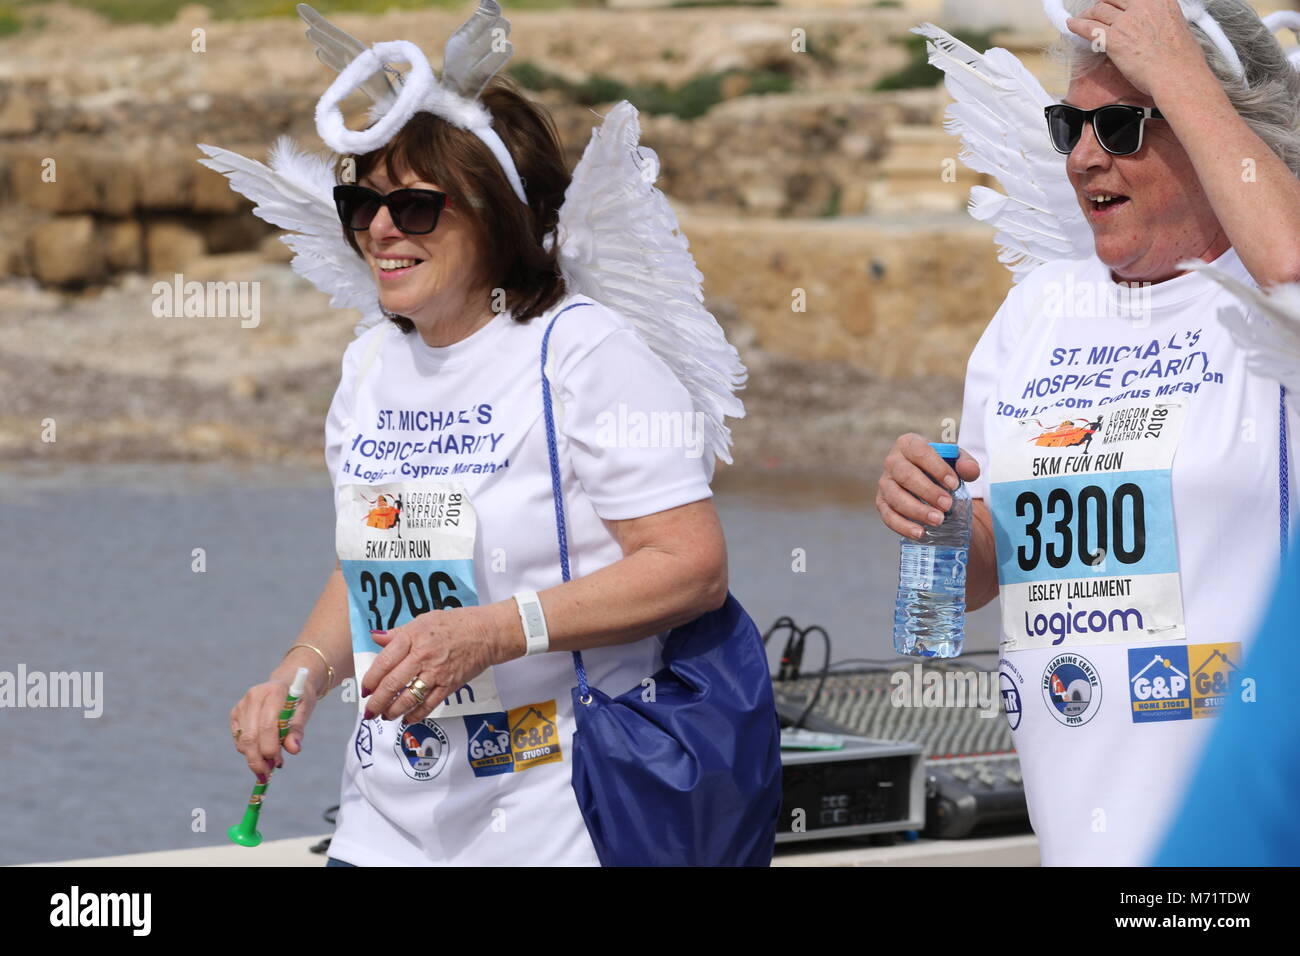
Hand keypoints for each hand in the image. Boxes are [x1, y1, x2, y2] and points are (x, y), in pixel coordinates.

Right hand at [230, 676, 318, 777]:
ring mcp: (242, 704)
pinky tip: (262, 751)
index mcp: (274, 692)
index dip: (271, 748)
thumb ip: (297, 730)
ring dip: (254, 757)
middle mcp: (254, 696)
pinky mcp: (235, 712)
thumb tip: (294, 750)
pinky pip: (238, 739)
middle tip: (269, 773)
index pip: (267, 726)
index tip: (278, 764)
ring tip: (271, 762)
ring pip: (243, 740)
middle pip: (251, 736)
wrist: (288, 683)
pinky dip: (248, 750)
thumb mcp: (305, 710)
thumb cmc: (299, 699)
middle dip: (259, 759)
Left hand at [361, 604, 517, 724]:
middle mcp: (422, 656)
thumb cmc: (454, 624)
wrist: (485, 633)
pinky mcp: (449, 685)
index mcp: (413, 637)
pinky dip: (416, 715)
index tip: (365, 689)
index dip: (371, 678)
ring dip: (393, 710)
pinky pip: (429, 704)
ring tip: (385, 716)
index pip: (384, 661)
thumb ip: (398, 633)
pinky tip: (407, 719)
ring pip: (409, 698)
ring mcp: (436, 672)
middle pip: (393, 683)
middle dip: (377, 701)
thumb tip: (376, 638)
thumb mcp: (423, 620)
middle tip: (370, 710)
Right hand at [875, 433, 980, 539]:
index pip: (919, 452)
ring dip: (917, 510)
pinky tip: (921, 533)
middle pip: (905, 475)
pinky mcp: (882, 503)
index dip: (936, 468)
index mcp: (908, 444)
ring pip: (895, 497)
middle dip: (927, 491)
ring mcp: (884, 483)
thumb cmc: (940, 466)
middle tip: (948, 505)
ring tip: (938, 520)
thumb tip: (969, 471)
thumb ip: (966, 463)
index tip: (954, 484)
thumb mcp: (956, 460)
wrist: (926, 479)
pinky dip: (903, 526)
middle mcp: (892, 461)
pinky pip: (888, 516)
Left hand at [1066, 0, 1206, 97]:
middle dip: (1102, 4)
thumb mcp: (1176, 24)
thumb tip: (1153, 22)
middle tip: (1096, 10)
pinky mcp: (1114, 38)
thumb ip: (1159, 17)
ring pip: (1099, 10)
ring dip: (1087, 14)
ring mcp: (1126, 21)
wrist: (1177, 74)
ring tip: (1081, 18)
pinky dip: (1077, 25)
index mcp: (1160, 0)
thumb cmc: (1180, 58)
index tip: (1113, 2)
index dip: (1117, 0)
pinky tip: (1071, 24)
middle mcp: (1142, 5)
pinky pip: (1088, 27)